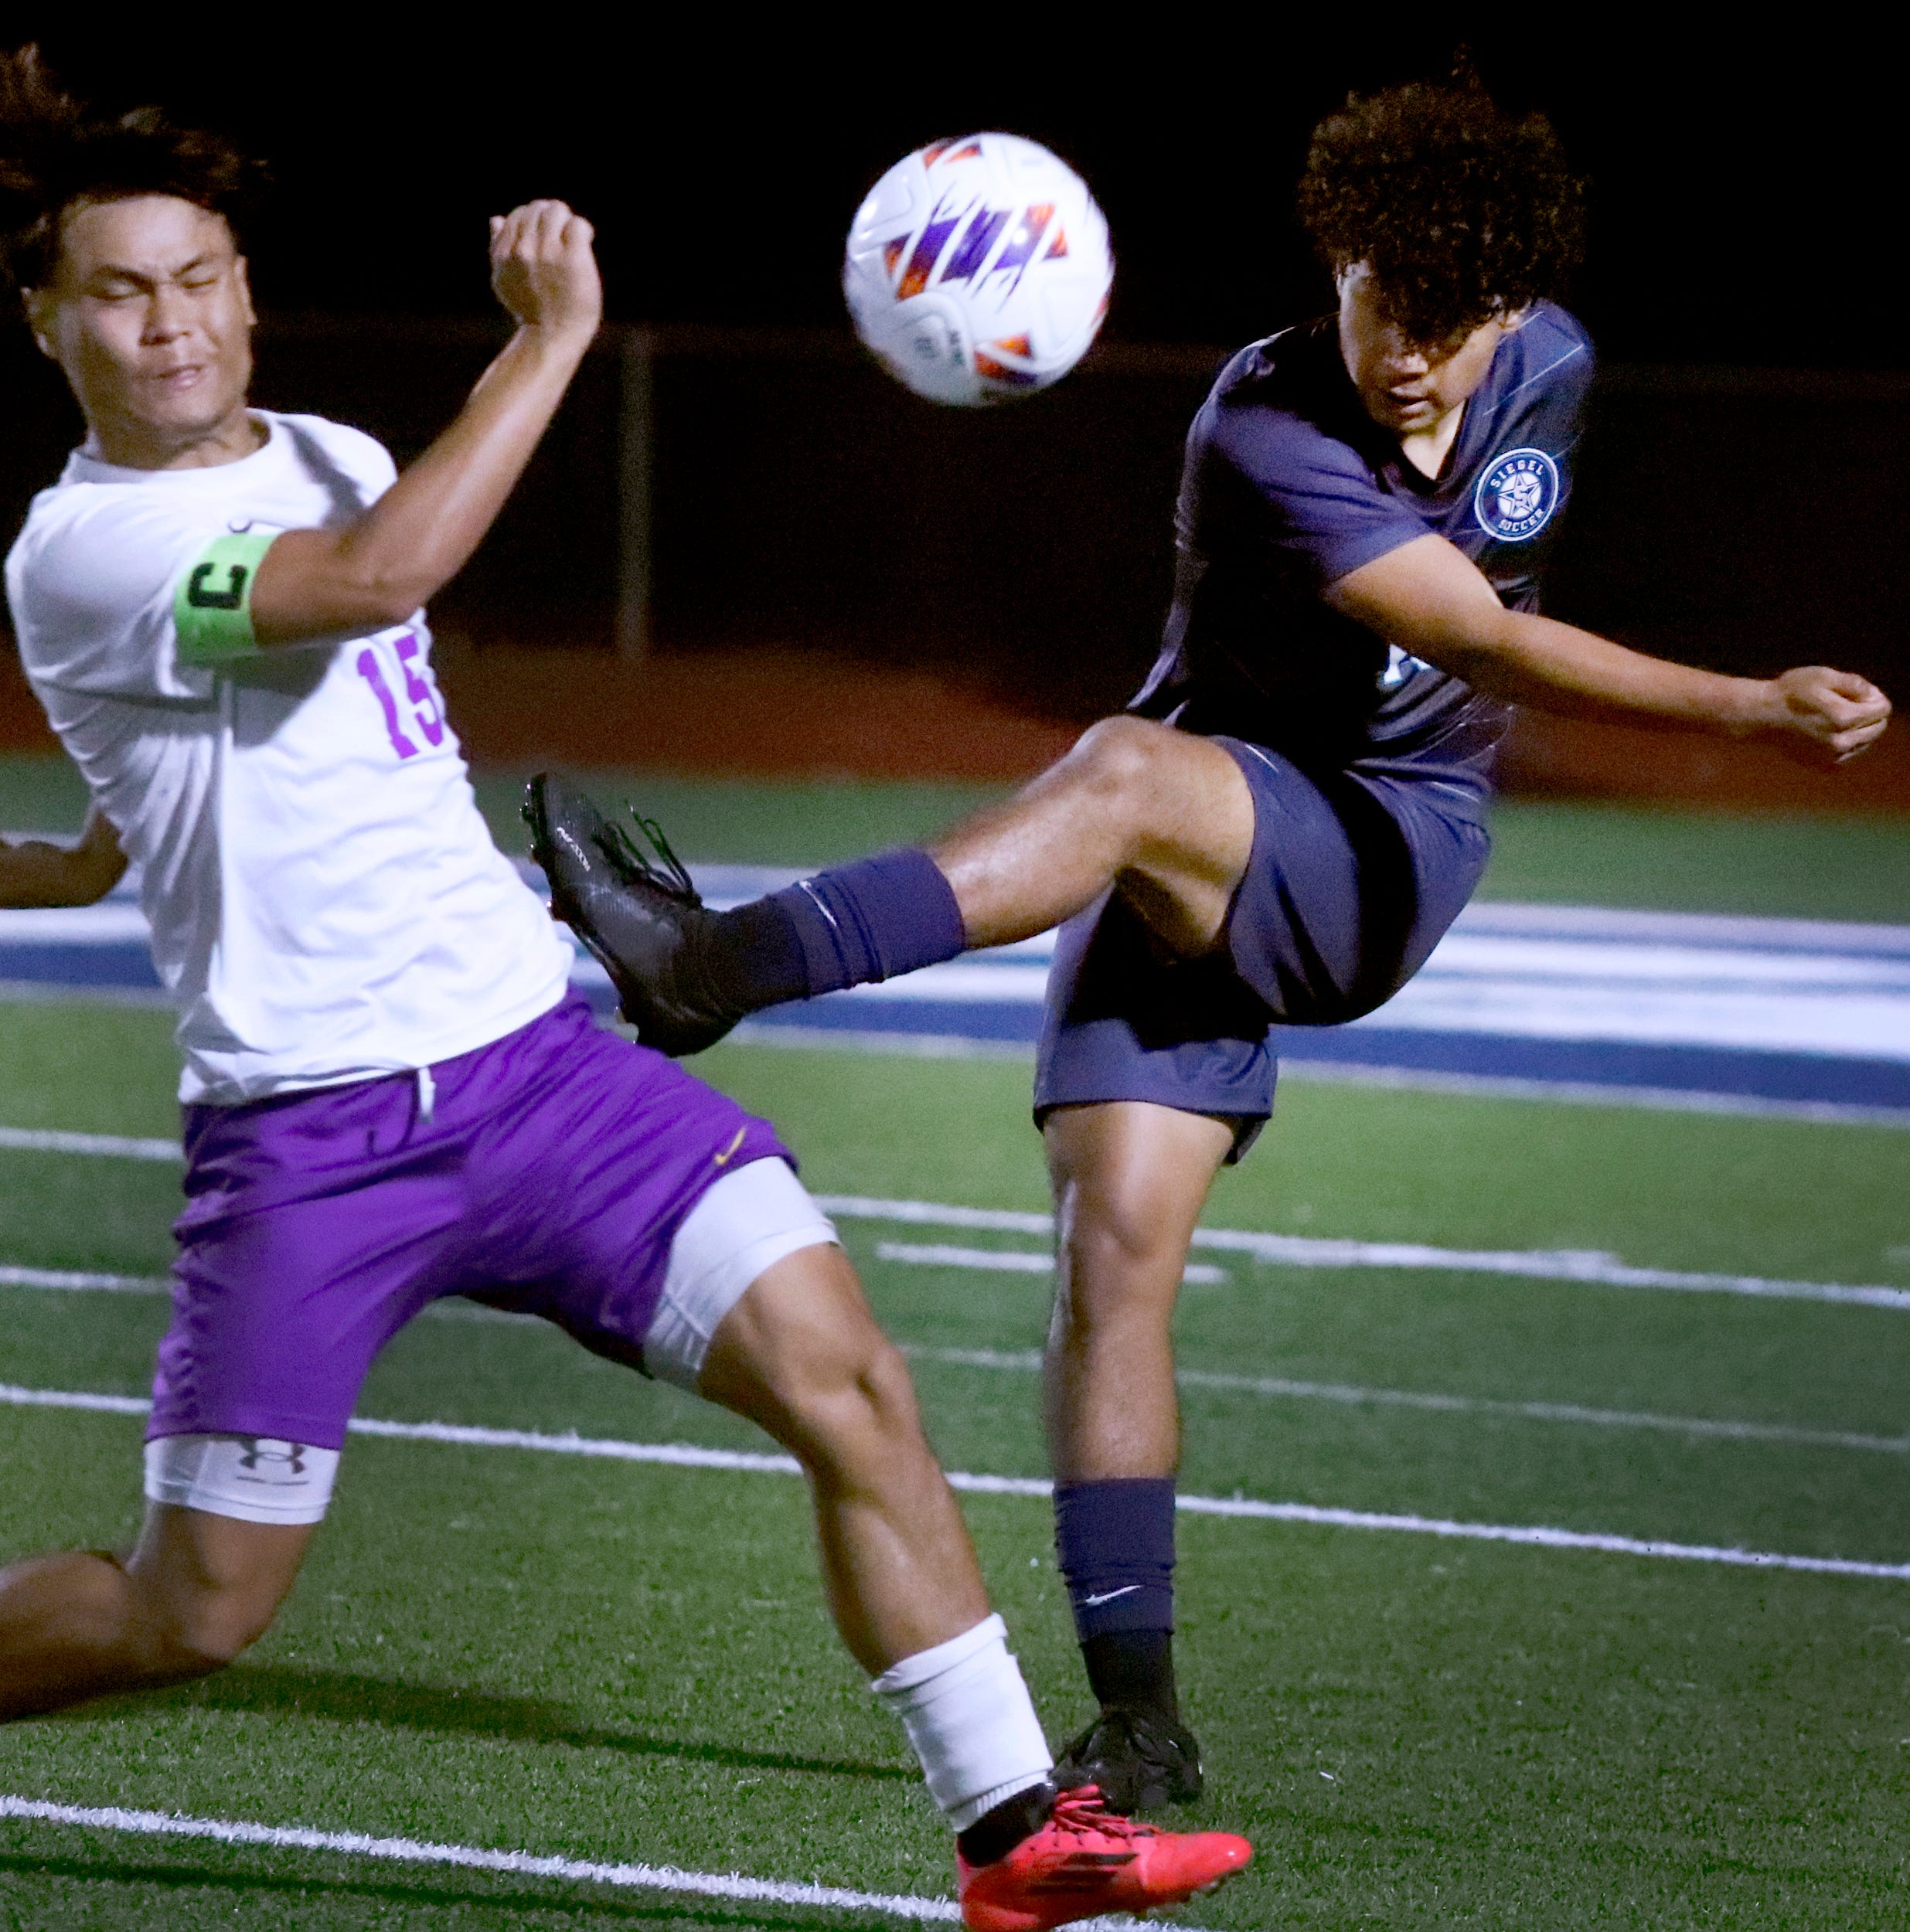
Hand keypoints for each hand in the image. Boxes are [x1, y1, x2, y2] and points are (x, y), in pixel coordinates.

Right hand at [489, 200, 600, 347]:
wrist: (551, 337)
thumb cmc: (531, 311)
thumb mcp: (505, 280)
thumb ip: (498, 248)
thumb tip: (495, 219)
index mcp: (504, 254)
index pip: (517, 216)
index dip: (533, 218)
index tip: (545, 231)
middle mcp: (523, 250)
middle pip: (537, 209)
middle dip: (551, 215)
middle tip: (563, 229)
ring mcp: (548, 253)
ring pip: (556, 212)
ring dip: (567, 219)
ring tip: (574, 235)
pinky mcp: (572, 259)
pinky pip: (577, 226)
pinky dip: (582, 229)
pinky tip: (585, 240)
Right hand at [1755, 666, 1892, 766]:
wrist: (1762, 716)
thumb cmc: (1791, 692)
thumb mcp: (1823, 676)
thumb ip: (1855, 684)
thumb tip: (1874, 696)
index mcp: (1844, 718)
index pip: (1883, 708)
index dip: (1872, 696)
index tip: (1853, 692)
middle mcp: (1842, 741)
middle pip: (1878, 726)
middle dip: (1868, 713)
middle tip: (1844, 703)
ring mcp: (1833, 756)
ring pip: (1866, 740)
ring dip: (1857, 728)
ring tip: (1831, 717)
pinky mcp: (1824, 765)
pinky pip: (1850, 753)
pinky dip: (1846, 742)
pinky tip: (1828, 732)